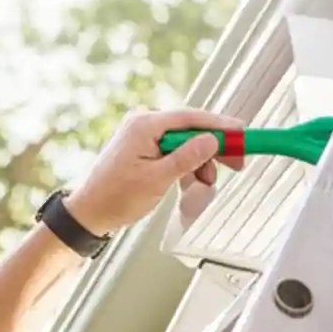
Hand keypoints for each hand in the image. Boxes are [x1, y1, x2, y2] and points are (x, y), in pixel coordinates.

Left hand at [65, 108, 246, 235]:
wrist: (89, 213)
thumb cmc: (116, 196)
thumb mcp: (158, 179)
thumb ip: (187, 158)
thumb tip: (212, 140)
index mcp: (144, 125)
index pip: (191, 118)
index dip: (220, 125)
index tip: (243, 133)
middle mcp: (144, 124)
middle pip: (191, 130)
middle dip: (213, 149)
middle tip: (237, 164)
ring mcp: (143, 137)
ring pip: (185, 144)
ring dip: (199, 164)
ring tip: (204, 185)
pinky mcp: (143, 150)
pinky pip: (174, 153)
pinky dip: (186, 168)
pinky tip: (191, 184)